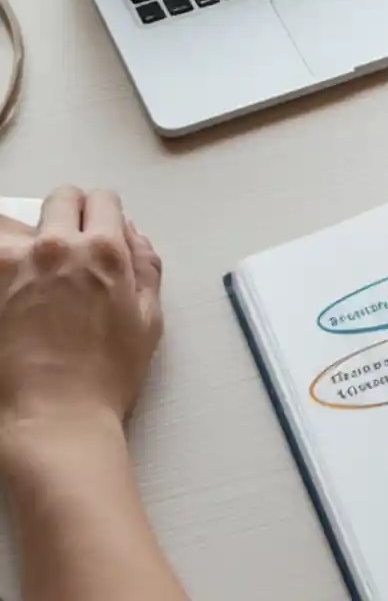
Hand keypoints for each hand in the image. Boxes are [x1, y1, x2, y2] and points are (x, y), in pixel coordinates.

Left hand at [0, 187, 163, 443]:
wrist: (52, 414)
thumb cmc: (105, 376)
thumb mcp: (149, 320)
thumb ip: (146, 267)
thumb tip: (133, 236)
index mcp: (104, 251)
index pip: (103, 200)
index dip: (107, 214)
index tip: (102, 229)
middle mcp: (56, 246)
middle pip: (61, 198)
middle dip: (70, 213)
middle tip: (71, 243)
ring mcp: (11, 262)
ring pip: (14, 220)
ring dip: (26, 236)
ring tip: (32, 268)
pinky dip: (4, 262)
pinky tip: (13, 286)